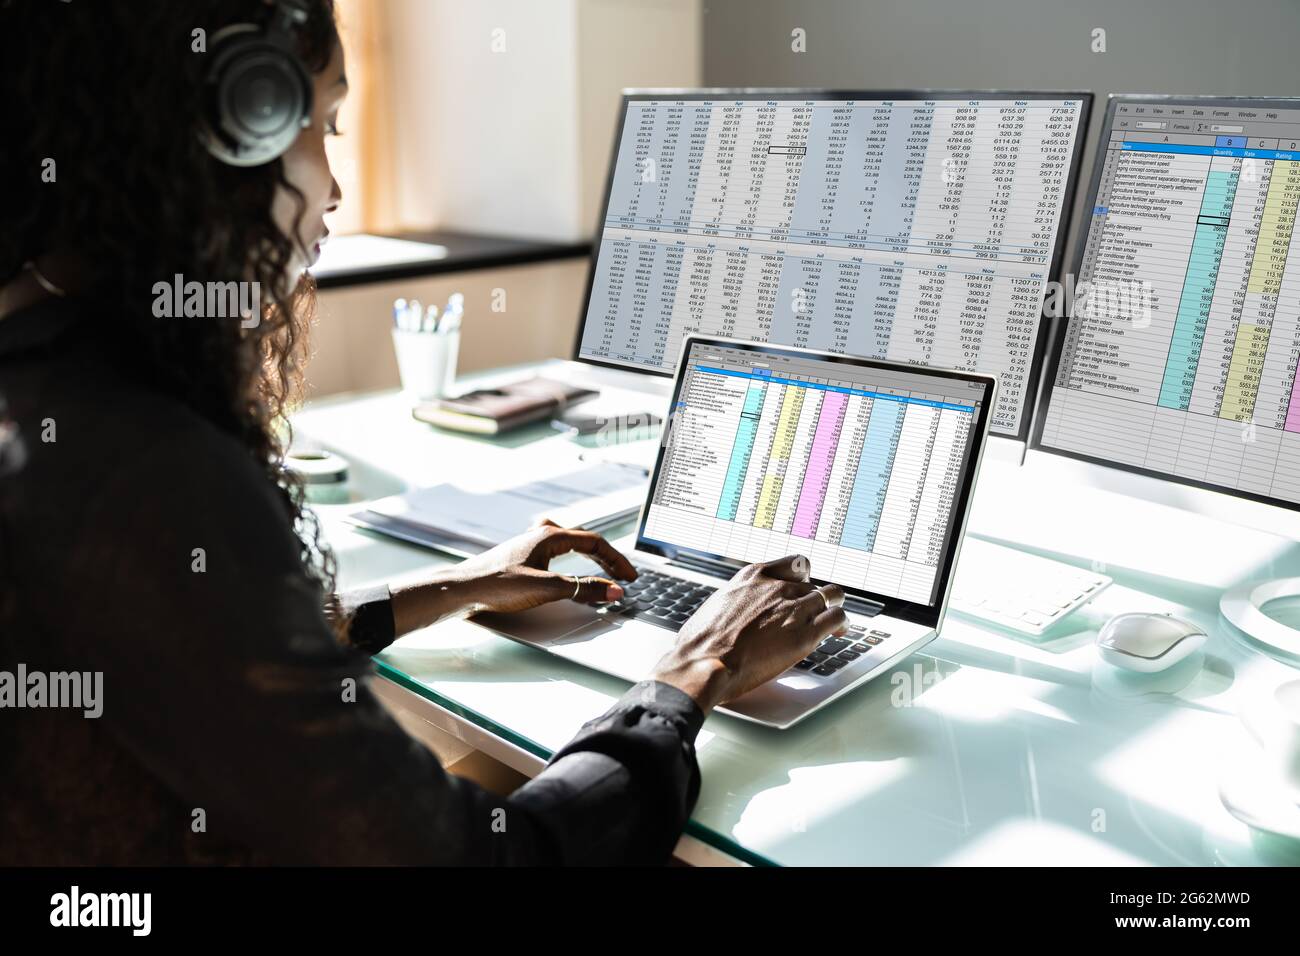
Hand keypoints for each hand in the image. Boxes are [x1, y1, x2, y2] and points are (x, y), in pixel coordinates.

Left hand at [456, 518, 636, 613]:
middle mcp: (542, 535)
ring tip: (605, 571)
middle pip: (586, 541)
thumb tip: (613, 590)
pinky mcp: (524, 557)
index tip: (630, 577)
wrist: (463, 590)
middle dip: (608, 559)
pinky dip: (575, 561)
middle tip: (624, 576)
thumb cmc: (497, 585)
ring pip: (572, 545)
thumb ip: (584, 589)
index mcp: (550, 536)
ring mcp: (532, 544)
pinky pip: (559, 553)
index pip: (596, 542)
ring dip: (592, 558)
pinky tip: (573, 569)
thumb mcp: (547, 588)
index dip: (617, 560)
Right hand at [649, 554, 847, 713]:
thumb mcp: (717, 604)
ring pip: (832, 595)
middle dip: (815, 598)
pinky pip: (838, 618)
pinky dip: (842, 624)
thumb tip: (737, 611)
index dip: (802, 577)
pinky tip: (840, 632)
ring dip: (834, 607)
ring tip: (835, 621)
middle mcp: (778, 586)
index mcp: (754, 575)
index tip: (802, 587)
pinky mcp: (806, 633)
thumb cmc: (702, 641)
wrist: (704, 661)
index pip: (794, 564)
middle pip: (813, 583)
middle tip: (815, 613)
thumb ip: (738, 600)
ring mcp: (794, 608)